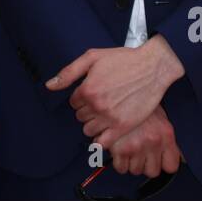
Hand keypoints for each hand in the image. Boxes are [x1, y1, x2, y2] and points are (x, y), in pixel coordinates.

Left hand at [48, 35, 183, 149]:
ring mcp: (110, 117)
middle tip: (100, 101)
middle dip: (86, 110)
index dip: (81, 97)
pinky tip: (105, 130)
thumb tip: (49, 85)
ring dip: (93, 123)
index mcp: (87, 89)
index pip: (73, 103)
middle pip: (80, 117)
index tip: (92, 92)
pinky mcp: (123, 127)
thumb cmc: (123, 60)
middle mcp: (97, 105)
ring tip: (103, 114)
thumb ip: (69, 72)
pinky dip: (100, 139)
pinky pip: (102, 143)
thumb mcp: (93, 57)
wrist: (152, 67)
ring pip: (88, 130)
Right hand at [108, 105, 181, 177]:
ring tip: (128, 145)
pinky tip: (119, 148)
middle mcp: (153, 141)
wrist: (119, 89)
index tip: (158, 160)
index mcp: (166, 134)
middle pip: (152, 171)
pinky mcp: (119, 149)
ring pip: (135, 170)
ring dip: (131, 161)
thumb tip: (182, 158)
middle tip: (140, 150)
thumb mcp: (160, 117)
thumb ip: (168, 139)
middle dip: (145, 164)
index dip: (163, 164)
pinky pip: (121, 168)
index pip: (171, 166)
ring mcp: (136, 146)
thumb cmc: (139, 101)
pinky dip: (118, 161)